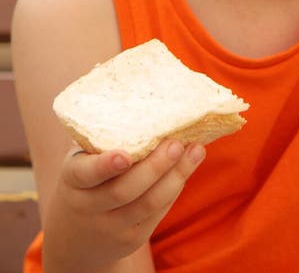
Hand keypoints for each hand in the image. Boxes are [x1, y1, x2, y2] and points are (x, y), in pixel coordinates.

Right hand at [43, 139, 205, 272]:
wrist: (75, 235)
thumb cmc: (87, 177)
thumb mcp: (83, 158)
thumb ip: (104, 136)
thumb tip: (142, 90)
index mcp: (73, 180)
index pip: (86, 174)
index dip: (105, 166)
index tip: (126, 155)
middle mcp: (89, 207)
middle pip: (125, 190)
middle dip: (154, 167)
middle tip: (176, 143)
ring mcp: (111, 226)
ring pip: (148, 204)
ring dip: (176, 176)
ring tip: (196, 150)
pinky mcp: (132, 237)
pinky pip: (158, 212)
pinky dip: (176, 186)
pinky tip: (189, 164)